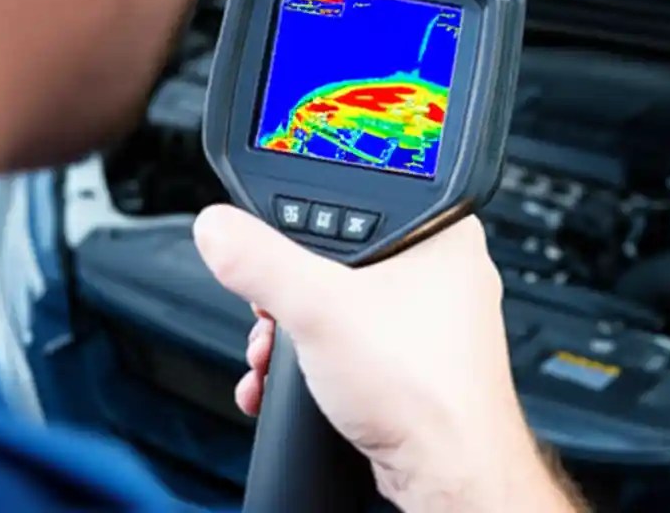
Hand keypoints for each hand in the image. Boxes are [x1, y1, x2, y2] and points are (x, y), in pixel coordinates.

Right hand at [193, 205, 583, 512]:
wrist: (450, 471)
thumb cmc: (425, 388)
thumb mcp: (318, 307)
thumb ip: (260, 262)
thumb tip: (220, 230)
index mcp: (440, 229)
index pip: (355, 197)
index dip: (303, 224)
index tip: (271, 249)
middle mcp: (443, 270)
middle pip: (338, 258)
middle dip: (289, 296)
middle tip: (273, 315)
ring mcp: (432, 321)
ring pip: (341, 309)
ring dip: (296, 337)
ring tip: (278, 358)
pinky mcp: (416, 363)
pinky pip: (352, 348)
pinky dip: (316, 365)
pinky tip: (295, 387)